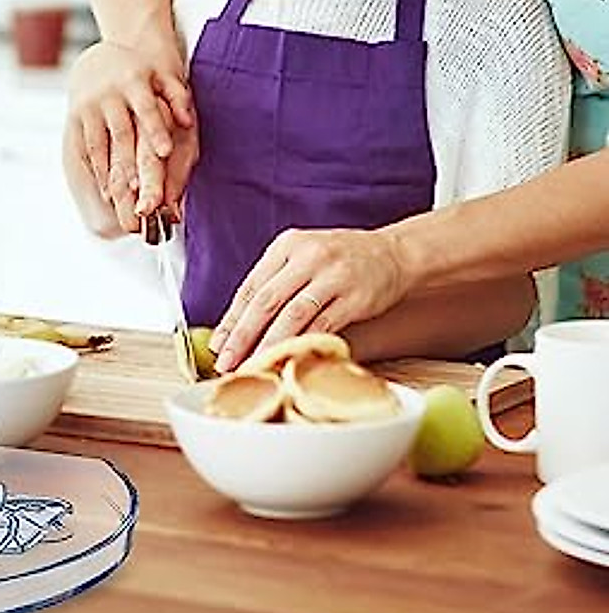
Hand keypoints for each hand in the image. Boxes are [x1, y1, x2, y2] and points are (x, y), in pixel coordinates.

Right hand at [67, 39, 193, 215]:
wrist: (100, 55)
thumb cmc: (141, 69)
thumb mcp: (163, 73)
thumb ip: (178, 96)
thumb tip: (187, 121)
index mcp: (134, 80)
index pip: (146, 108)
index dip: (155, 129)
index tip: (165, 152)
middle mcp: (109, 94)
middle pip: (121, 132)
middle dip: (130, 163)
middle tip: (141, 192)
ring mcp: (89, 106)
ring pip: (99, 144)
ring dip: (110, 173)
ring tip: (122, 201)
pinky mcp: (75, 117)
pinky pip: (85, 148)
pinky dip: (96, 171)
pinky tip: (106, 192)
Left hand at [209, 227, 411, 371]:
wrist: (394, 254)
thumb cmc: (341, 261)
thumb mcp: (304, 257)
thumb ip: (276, 284)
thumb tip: (240, 326)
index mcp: (287, 245)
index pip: (251, 287)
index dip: (232, 320)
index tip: (218, 346)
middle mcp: (307, 256)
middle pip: (265, 301)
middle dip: (242, 336)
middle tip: (226, 362)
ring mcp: (332, 276)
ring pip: (291, 316)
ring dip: (268, 345)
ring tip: (253, 367)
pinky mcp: (355, 297)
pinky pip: (323, 326)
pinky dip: (303, 345)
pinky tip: (290, 362)